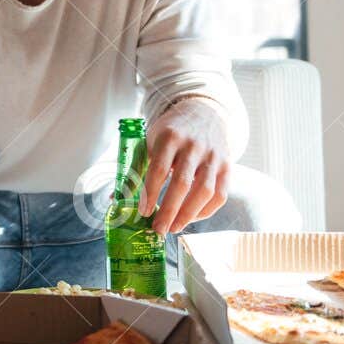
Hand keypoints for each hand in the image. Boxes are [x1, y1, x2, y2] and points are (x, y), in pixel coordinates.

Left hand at [141, 99, 230, 233]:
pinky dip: (206, 211)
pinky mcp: (227, 167)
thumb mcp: (151, 141)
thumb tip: (116, 198)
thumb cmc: (171, 133)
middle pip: (182, 183)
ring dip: (188, 215)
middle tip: (158, 229)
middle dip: (169, 210)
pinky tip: (191, 218)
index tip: (143, 211)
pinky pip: (220, 195)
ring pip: (204, 191)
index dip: (151, 192)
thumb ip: (136, 167)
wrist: (204, 114)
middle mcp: (194, 146)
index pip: (159, 169)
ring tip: (173, 228)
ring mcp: (214, 157)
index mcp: (170, 137)